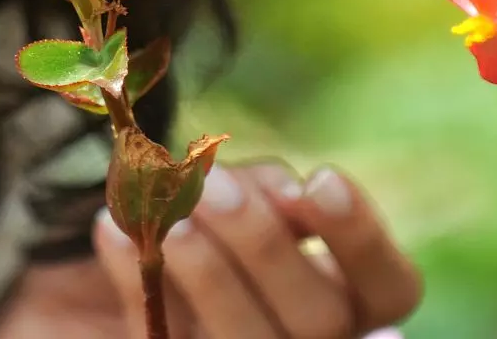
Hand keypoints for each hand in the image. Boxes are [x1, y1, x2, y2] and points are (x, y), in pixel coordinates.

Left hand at [94, 162, 420, 338]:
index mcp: (352, 298)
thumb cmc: (205, 209)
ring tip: (169, 213)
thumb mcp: (250, 191)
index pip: (393, 287)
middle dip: (266, 247)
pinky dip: (140, 281)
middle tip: (215, 188)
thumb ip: (274, 196)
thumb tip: (288, 198)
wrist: (103, 259)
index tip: (319, 177)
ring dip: (209, 272)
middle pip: (322, 318)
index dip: (360, 237)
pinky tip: (114, 229)